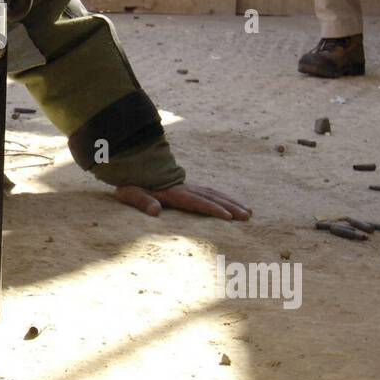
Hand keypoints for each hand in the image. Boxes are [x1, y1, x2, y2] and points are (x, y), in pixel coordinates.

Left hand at [115, 182, 251, 220]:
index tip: (228, 217)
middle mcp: (184, 187)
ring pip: (214, 194)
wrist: (131, 163)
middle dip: (230, 207)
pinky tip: (233, 204)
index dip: (212, 209)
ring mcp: (188, 186)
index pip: (196, 202)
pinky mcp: (188, 187)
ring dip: (232, 202)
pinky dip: (223, 198)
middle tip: (247, 216)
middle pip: (211, 197)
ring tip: (249, 212)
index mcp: (172, 192)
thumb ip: (142, 200)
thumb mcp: (130, 192)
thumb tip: (155, 211)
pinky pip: (210, 192)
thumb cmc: (130, 182)